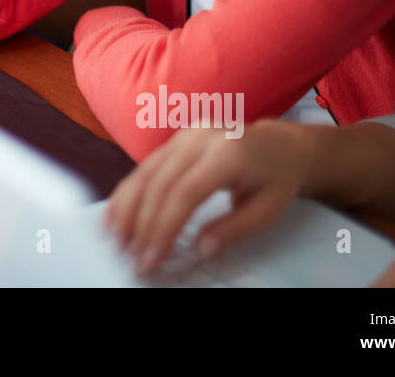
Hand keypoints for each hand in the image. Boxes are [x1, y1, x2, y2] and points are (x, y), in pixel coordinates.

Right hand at [104, 121, 313, 272]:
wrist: (278, 146)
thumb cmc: (275, 180)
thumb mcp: (267, 211)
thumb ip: (233, 230)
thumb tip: (200, 249)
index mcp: (228, 152)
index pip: (185, 192)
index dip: (163, 227)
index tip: (151, 258)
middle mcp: (200, 137)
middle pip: (159, 183)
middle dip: (141, 225)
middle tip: (131, 258)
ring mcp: (184, 135)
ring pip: (144, 173)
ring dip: (126, 209)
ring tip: (115, 241)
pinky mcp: (174, 140)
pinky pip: (144, 167)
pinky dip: (128, 193)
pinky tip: (115, 215)